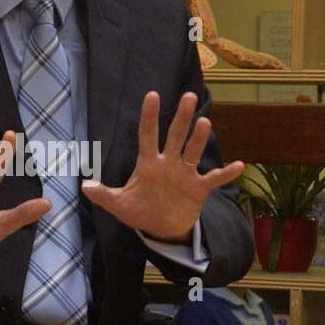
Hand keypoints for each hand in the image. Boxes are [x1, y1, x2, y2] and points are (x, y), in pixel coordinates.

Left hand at [81, 91, 243, 241]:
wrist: (161, 229)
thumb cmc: (140, 211)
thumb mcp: (119, 205)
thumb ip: (104, 195)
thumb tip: (85, 187)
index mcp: (149, 164)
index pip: (148, 135)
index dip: (150, 117)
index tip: (152, 95)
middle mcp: (169, 163)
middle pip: (175, 136)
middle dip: (181, 118)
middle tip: (189, 96)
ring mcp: (185, 174)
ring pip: (193, 152)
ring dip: (198, 138)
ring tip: (204, 122)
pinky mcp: (198, 188)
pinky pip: (213, 179)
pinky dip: (225, 174)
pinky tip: (239, 166)